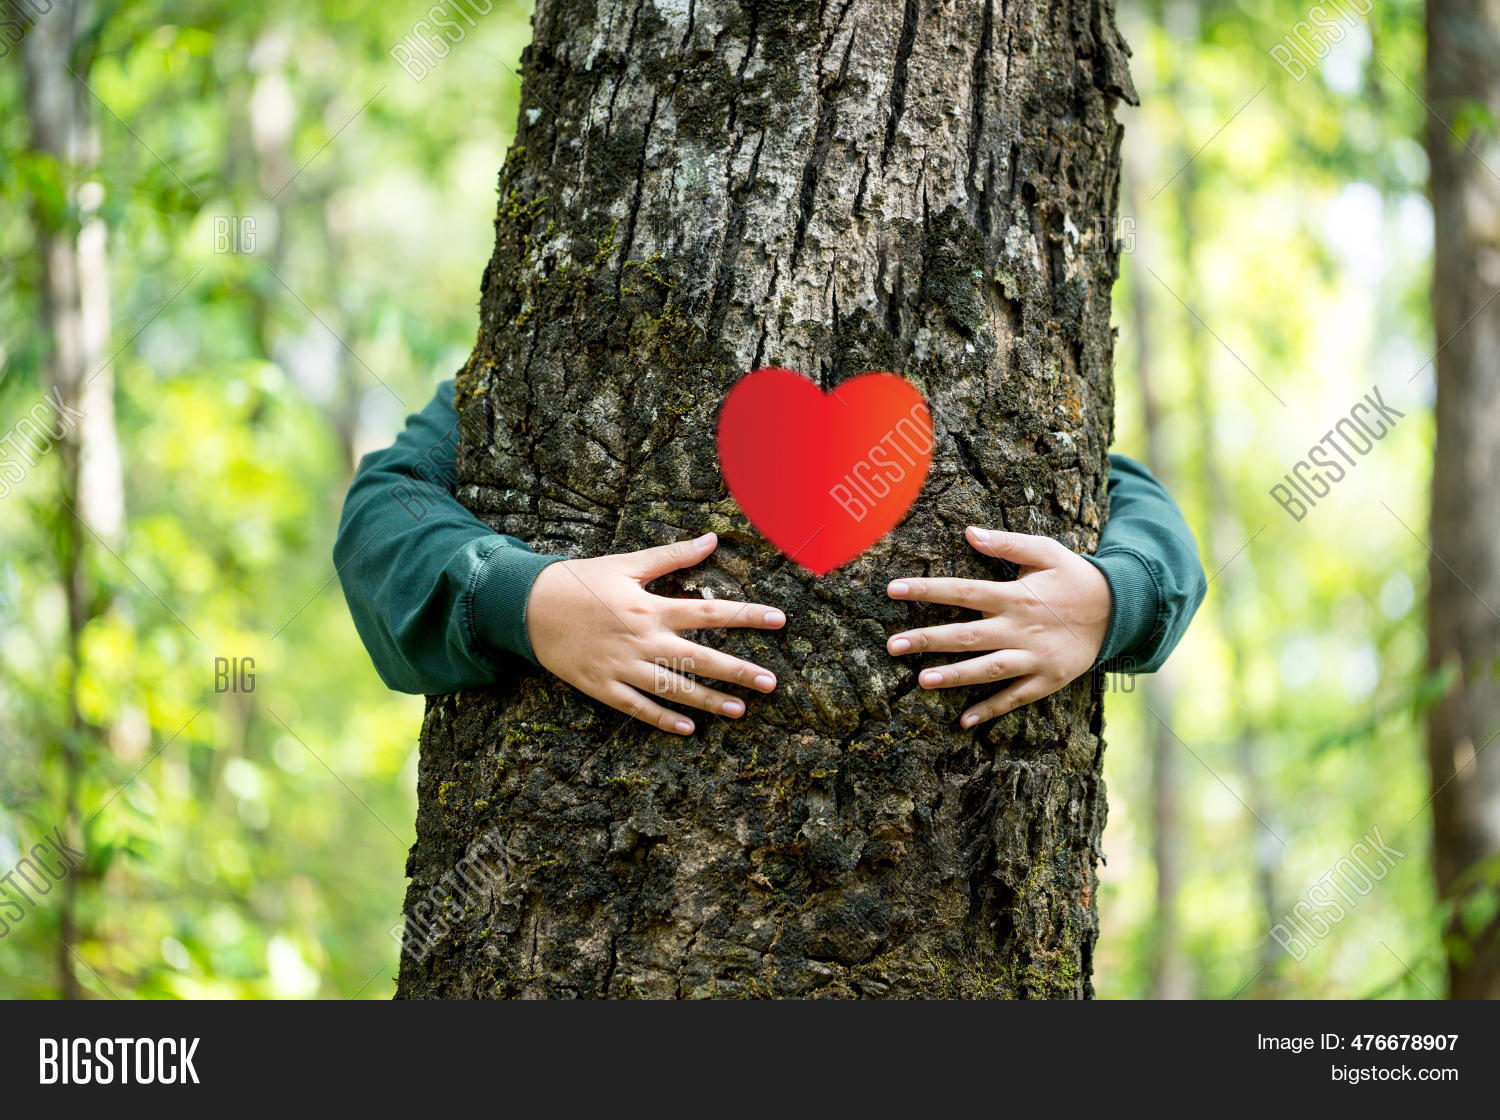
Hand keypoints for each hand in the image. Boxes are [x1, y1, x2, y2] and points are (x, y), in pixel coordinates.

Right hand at [526, 531, 785, 734]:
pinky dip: (663, 719)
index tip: (779, 620)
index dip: (747, 616)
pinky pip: (638, 707)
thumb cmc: (581, 580)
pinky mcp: (602, 686)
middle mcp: (643, 639)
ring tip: (740, 711)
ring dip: (709, 700)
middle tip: (771, 684)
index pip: (711, 612)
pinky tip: (688, 728)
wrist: (528, 606)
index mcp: (652, 607)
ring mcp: (623, 666)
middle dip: (738, 671)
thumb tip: (712, 539)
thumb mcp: (627, 563)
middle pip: (700, 658)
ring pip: (674, 688)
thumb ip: (672, 556)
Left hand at [885, 527, 1111, 727]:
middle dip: (927, 640)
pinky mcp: (1047, 679)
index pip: (962, 592)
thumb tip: (968, 531)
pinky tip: (964, 720)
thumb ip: (1006, 543)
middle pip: (967, 635)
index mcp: (1016, 595)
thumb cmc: (1074, 576)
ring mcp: (1034, 657)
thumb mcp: (1045, 551)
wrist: (1119, 609)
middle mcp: (1020, 628)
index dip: (926, 590)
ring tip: (921, 681)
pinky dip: (991, 709)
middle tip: (892, 645)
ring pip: (988, 669)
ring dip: (955, 676)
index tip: (893, 589)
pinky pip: (1016, 697)